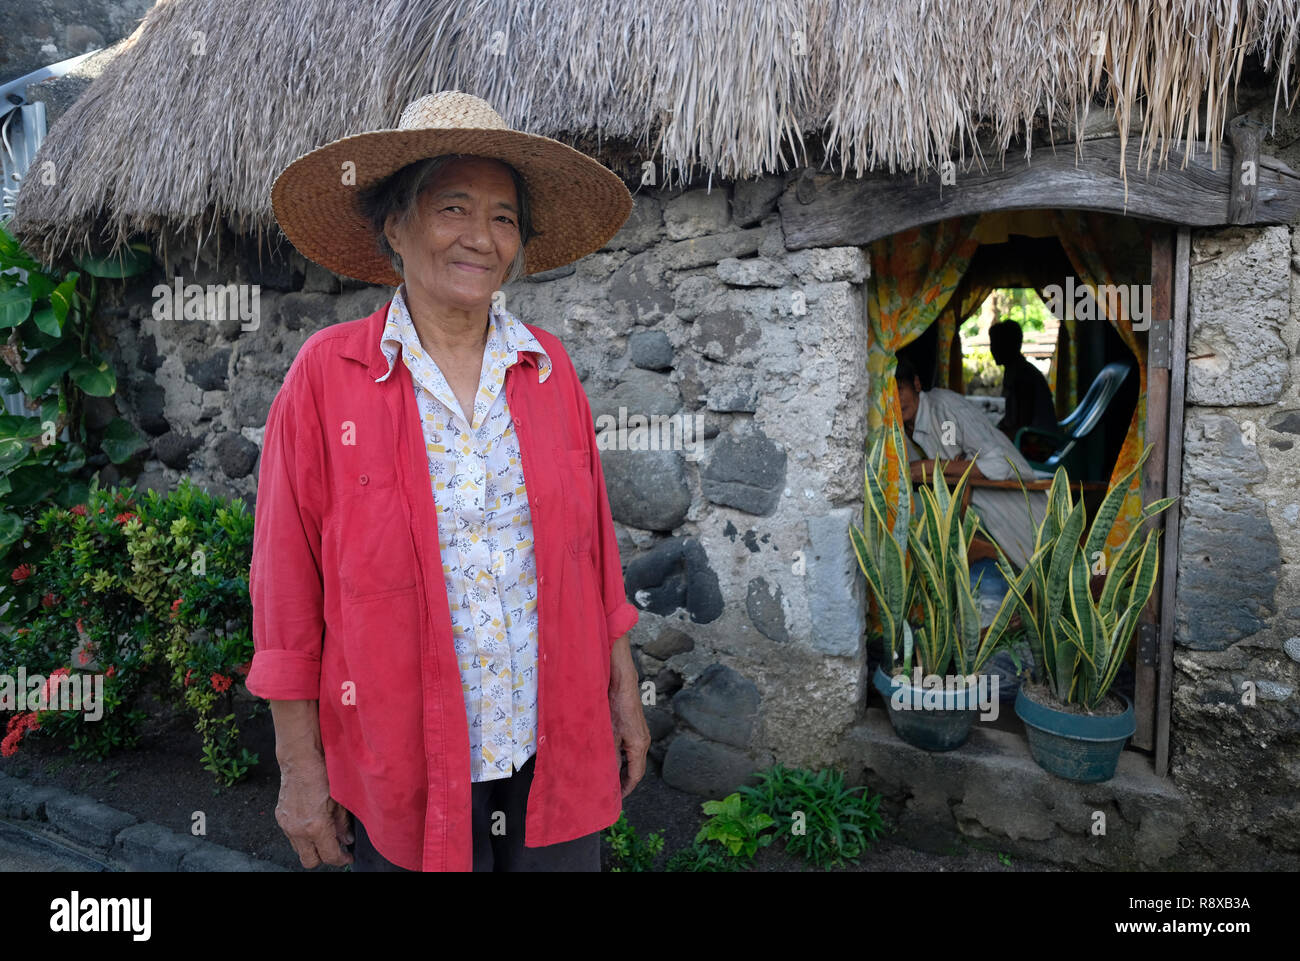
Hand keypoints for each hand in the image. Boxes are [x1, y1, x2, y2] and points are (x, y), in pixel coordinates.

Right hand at [275, 752, 353, 868]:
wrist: (300, 760)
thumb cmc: (322, 774)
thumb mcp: (340, 801)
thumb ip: (343, 824)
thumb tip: (346, 840)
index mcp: (316, 827)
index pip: (329, 856)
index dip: (341, 859)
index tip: (347, 857)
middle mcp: (298, 830)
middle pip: (310, 861)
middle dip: (324, 858)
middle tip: (336, 849)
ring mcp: (286, 825)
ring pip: (299, 850)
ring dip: (312, 848)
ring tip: (325, 835)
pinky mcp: (280, 818)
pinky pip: (291, 837)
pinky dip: (302, 836)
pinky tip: (312, 824)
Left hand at [608, 635, 649, 797]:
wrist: (620, 677)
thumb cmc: (616, 703)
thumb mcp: (609, 733)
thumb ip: (609, 756)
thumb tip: (607, 777)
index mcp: (639, 745)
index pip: (635, 776)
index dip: (625, 789)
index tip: (614, 799)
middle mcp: (642, 740)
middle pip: (633, 767)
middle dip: (621, 780)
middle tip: (606, 790)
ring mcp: (638, 731)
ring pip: (629, 756)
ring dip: (618, 766)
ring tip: (603, 775)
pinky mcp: (631, 723)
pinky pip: (626, 745)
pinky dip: (617, 753)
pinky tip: (605, 753)